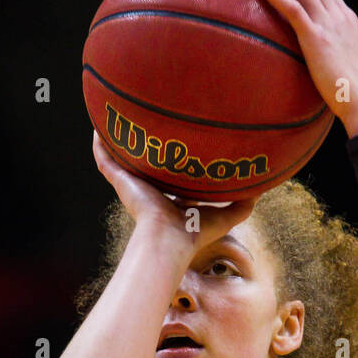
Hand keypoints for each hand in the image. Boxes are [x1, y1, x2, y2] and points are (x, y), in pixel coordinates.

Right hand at [92, 130, 254, 251]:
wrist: (169, 240)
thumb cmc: (194, 233)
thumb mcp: (224, 216)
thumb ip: (241, 204)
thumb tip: (260, 189)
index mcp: (168, 197)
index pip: (168, 174)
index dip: (171, 158)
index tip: (177, 140)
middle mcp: (148, 189)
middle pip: (143, 162)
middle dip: (143, 144)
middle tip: (146, 121)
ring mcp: (132, 185)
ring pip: (120, 158)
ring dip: (116, 140)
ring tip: (114, 118)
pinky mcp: (121, 181)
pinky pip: (105, 159)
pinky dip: (100, 144)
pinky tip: (98, 127)